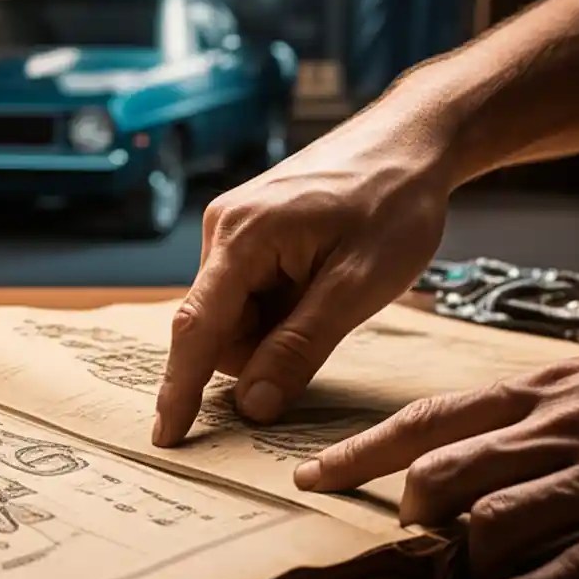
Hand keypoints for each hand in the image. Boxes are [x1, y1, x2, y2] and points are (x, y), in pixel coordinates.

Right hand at [152, 99, 457, 446]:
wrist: (411, 140)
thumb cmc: (393, 202)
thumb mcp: (358, 286)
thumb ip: (300, 347)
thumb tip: (253, 406)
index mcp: (242, 237)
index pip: (197, 328)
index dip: (181, 389)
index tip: (167, 438)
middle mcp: (222, 231)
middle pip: (219, 329)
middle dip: (266, 347)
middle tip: (329, 315)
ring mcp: (232, 230)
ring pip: (236, 318)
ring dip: (278, 326)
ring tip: (330, 288)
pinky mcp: (247, 234)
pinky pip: (250, 296)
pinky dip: (283, 306)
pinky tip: (320, 279)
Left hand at [295, 341, 578, 578]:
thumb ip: (528, 407)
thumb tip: (462, 437)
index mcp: (541, 390)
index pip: (426, 419)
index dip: (362, 453)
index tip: (314, 475)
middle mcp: (560, 431)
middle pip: (446, 473)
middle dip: (410, 513)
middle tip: (410, 532)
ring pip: (497, 521)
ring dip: (461, 553)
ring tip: (456, 568)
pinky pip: (572, 568)